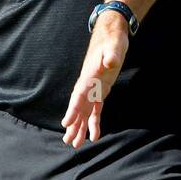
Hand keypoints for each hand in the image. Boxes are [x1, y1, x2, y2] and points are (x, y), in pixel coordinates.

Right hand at [61, 14, 129, 147]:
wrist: (111, 35)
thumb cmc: (112, 40)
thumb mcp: (114, 46)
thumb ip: (112, 55)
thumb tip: (109, 62)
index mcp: (89, 76)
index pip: (78, 96)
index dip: (73, 110)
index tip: (66, 124)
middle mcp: (88, 85)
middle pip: (78, 108)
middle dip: (74, 125)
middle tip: (68, 141)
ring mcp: (93, 89)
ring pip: (85, 112)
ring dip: (81, 127)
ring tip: (75, 144)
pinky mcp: (100, 91)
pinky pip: (95, 110)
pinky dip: (95, 122)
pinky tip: (94, 136)